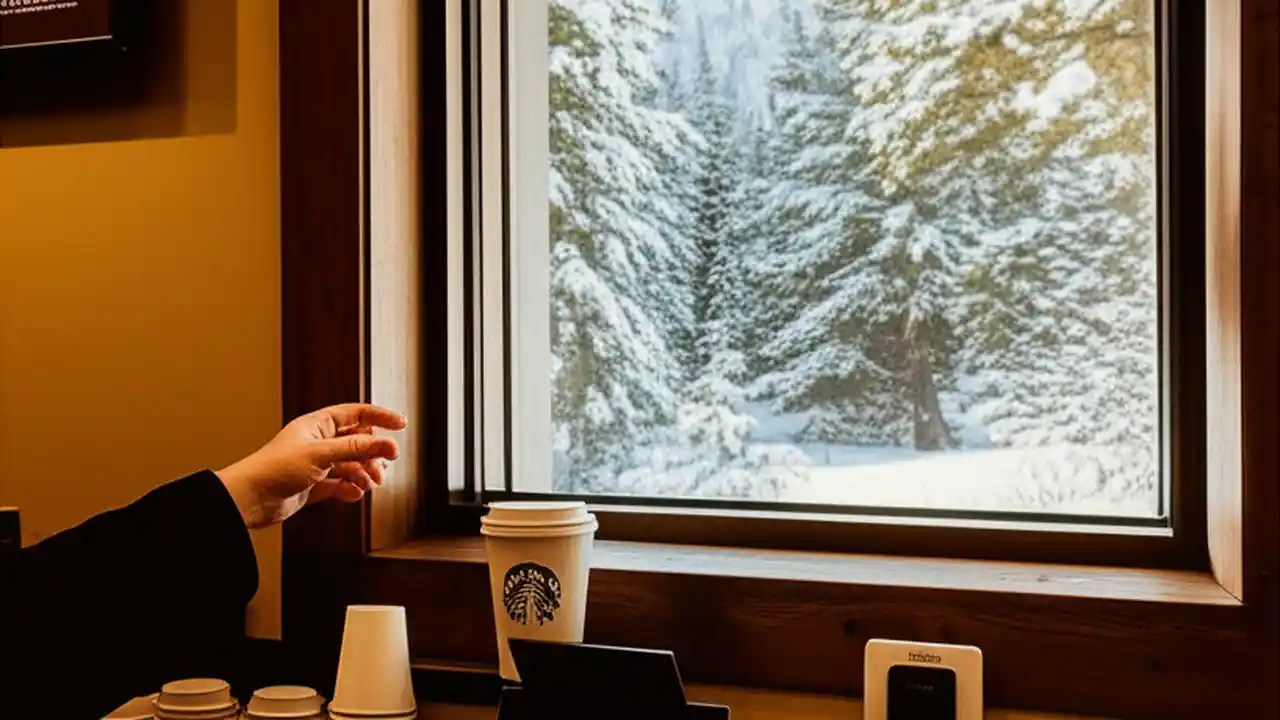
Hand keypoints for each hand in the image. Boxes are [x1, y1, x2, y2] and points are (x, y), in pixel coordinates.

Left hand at [216, 403, 406, 528]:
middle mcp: (319, 442)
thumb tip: (387, 444)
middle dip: (373, 453)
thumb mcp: (322, 453)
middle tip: (385, 465)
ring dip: (365, 473)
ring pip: (353, 465)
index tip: (401, 424)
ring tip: (370, 483)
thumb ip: (357, 448)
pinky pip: (342, 484)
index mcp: (318, 425)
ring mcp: (317, 465)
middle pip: (358, 442)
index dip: (380, 417)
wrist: (251, 499)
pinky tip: (353, 494)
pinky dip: (351, 489)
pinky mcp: (314, 486)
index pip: (356, 414)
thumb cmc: (275, 468)